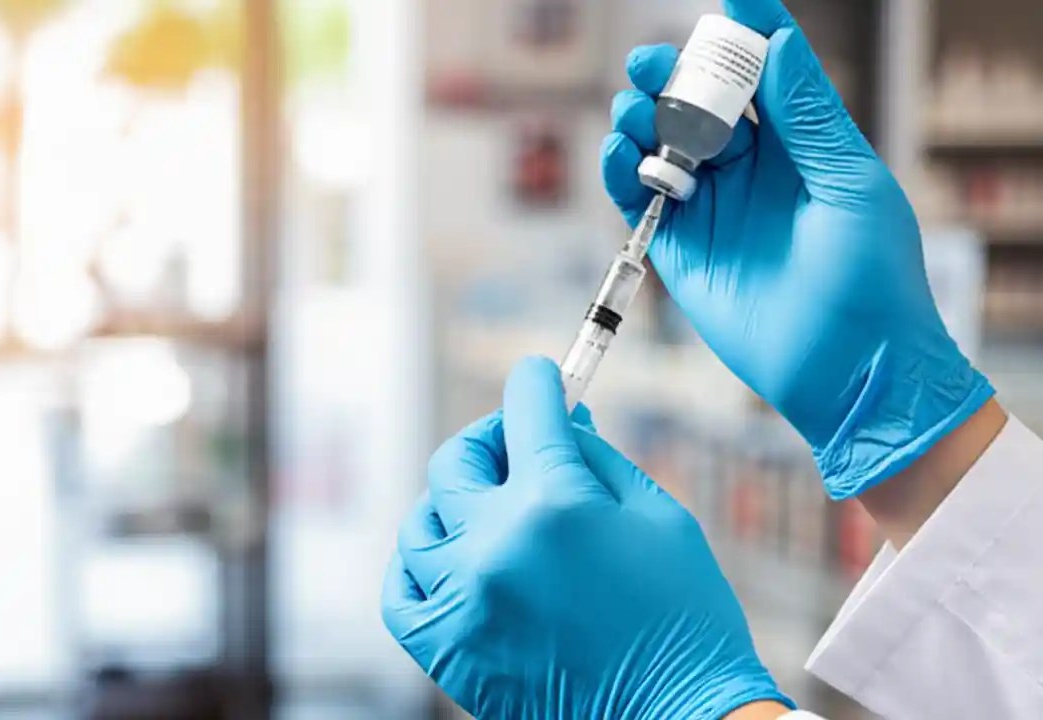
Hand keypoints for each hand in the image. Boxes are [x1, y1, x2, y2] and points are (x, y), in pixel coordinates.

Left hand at [382, 357, 790, 718]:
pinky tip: (450, 558)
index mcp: (554, 504)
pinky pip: (400, 591)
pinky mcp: (447, 649)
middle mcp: (494, 544)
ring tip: (489, 509)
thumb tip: (559, 419)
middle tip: (516, 443)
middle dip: (488, 438)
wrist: (679, 719)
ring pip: (423, 522)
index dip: (537, 382)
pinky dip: (418, 565)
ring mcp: (462, 598)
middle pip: (456, 460)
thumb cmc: (684, 619)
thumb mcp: (659, 517)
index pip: (525, 409)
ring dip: (454, 503)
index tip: (542, 377)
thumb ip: (598, 458)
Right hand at [600, 0, 993, 498]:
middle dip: (675, 75)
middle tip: (654, 62)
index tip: (729, 1)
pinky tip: (618, 154)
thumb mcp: (849, 183)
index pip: (767, 77)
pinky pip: (640, 202)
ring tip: (633, 110)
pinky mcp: (681, 252)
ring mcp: (713, 211)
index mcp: (802, 149)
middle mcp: (753, 173)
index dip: (746, 36)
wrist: (850, 371)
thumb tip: (780, 43)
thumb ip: (808, 116)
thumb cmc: (872, 279)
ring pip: (662, 148)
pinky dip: (621, 175)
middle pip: (701, 105)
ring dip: (641, 121)